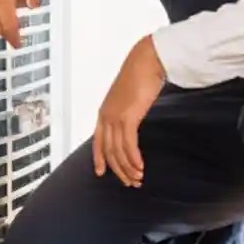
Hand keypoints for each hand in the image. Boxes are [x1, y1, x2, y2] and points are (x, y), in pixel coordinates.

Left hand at [94, 36, 165, 186]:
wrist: (146, 61)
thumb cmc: (140, 77)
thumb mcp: (128, 98)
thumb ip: (126, 111)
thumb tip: (131, 121)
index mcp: (103, 112)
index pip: (97, 141)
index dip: (99, 159)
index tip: (101, 173)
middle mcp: (105, 117)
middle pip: (108, 151)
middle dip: (119, 170)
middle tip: (130, 182)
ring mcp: (114, 117)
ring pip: (118, 151)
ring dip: (128, 168)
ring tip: (138, 178)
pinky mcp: (127, 117)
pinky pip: (128, 145)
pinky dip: (134, 159)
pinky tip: (141, 167)